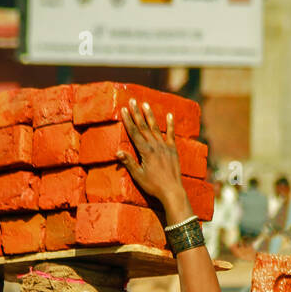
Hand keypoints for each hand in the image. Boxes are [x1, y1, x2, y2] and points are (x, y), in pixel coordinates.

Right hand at [118, 100, 189, 218]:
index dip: (128, 120)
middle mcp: (155, 146)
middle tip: (132, 101)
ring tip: (145, 104)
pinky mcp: (173, 150)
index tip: (124, 109)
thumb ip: (129, 162)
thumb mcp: (138, 176)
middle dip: (137, 113)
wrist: (172, 191)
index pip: (134, 132)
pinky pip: (171, 134)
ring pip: (155, 128)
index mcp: (145, 151)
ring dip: (150, 116)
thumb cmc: (153, 186)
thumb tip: (117, 152)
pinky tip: (170, 115)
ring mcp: (165, 146)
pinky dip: (170, 124)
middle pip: (144, 127)